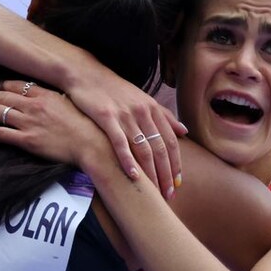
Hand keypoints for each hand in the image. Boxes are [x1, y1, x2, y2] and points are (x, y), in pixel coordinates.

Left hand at [0, 81, 164, 187]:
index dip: (2, 84)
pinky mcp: (28, 140)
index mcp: (46, 94)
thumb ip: (60, 100)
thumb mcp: (75, 105)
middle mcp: (34, 105)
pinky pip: (2, 134)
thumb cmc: (89, 126)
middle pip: (1, 96)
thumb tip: (56, 99)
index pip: (18, 85)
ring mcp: (30, 122)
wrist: (95, 144)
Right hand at [66, 66, 186, 194]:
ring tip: (153, 191)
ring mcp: (125, 115)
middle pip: (160, 149)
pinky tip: (132, 176)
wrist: (86, 75)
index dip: (176, 164)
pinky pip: (120, 143)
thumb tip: (184, 131)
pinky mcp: (107, 118)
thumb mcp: (143, 99)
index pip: (170, 141)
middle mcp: (143, 112)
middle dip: (166, 174)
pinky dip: (127, 161)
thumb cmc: (114, 90)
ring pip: (143, 149)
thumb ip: (164, 116)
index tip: (177, 183)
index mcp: (153, 109)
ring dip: (150, 173)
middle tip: (168, 195)